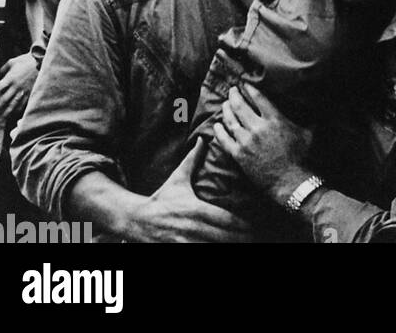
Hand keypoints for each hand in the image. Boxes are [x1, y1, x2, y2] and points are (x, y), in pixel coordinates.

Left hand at [0, 53, 36, 123]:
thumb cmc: (26, 61)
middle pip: (3, 100)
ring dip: (5, 113)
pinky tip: (12, 114)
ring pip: (12, 105)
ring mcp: (23, 91)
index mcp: (10, 78)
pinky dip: (16, 110)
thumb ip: (2, 70)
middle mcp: (16, 86)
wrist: (41, 62)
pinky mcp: (29, 93)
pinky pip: (22, 104)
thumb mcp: (12, 62)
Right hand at [127, 140, 252, 242]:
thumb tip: (203, 139)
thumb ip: (193, 160)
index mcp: (196, 209)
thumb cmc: (161, 198)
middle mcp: (193, 228)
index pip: (228, 219)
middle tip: (261, 236)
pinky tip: (226, 250)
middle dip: (244, 238)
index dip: (245, 224)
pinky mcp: (177, 251)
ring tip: (249, 243)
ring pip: (214, 248)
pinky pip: (198, 256)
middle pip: (226, 237)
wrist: (135, 220)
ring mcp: (185, 244)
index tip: (259, 225)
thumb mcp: (178, 178)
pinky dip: (213, 252)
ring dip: (231, 246)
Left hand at [213, 83, 314, 206]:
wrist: (290, 182)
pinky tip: (216, 125)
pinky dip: (219, 131)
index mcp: (275, 119)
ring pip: (231, 121)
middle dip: (235, 95)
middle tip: (232, 90)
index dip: (250, 88)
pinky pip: (225, 140)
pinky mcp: (239, 155)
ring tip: (225, 104)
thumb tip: (316, 107)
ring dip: (226, 110)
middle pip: (241, 106)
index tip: (245, 83)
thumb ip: (309, 118)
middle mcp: (258, 128)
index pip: (258, 97)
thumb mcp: (308, 133)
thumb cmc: (301, 157)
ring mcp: (247, 142)